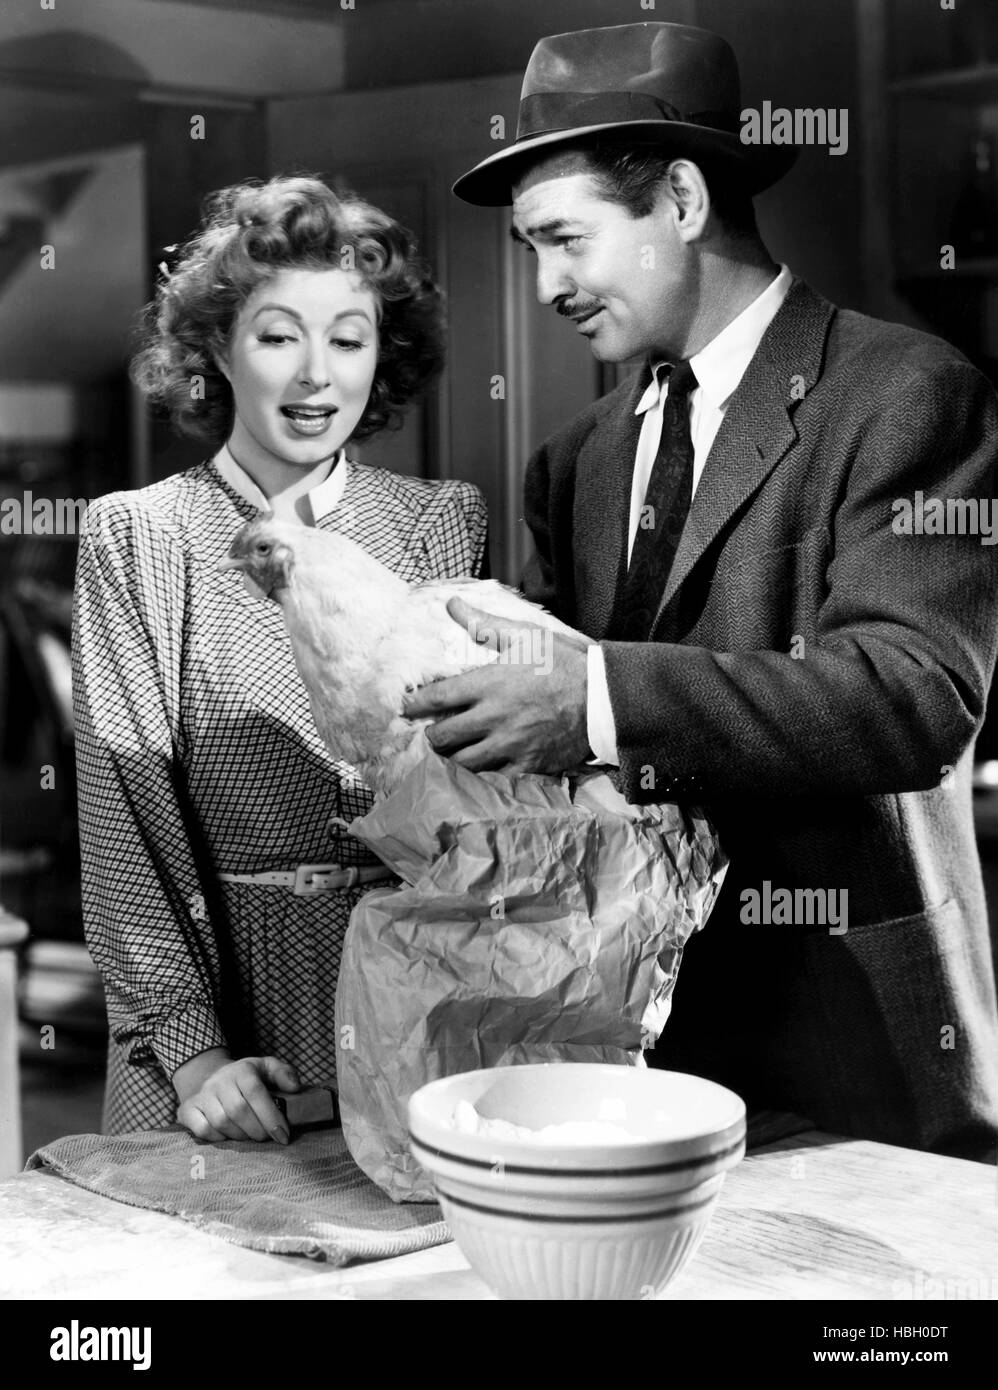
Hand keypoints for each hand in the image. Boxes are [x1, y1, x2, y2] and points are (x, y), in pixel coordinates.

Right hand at [175, 1051, 300, 1143]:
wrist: (214, 1077)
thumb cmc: (248, 1078)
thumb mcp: (267, 1068)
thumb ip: (284, 1073)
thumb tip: (294, 1087)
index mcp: (242, 1070)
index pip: (256, 1092)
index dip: (271, 1116)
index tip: (283, 1135)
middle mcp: (219, 1081)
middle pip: (238, 1110)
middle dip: (257, 1129)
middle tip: (266, 1137)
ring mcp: (201, 1095)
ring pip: (221, 1122)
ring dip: (240, 1135)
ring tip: (250, 1136)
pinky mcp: (187, 1110)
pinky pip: (202, 1130)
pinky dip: (219, 1138)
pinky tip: (229, 1136)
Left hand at [402, 597, 592, 775]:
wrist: (604, 697)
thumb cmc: (564, 662)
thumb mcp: (524, 636)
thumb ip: (484, 624)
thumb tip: (452, 604)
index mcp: (488, 683)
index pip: (436, 698)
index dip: (414, 705)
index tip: (407, 708)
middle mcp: (492, 717)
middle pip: (442, 736)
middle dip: (432, 736)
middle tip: (432, 733)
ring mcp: (509, 745)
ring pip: (462, 763)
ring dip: (452, 759)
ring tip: (452, 754)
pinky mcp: (527, 766)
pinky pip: (494, 779)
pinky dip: (483, 777)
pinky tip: (480, 772)